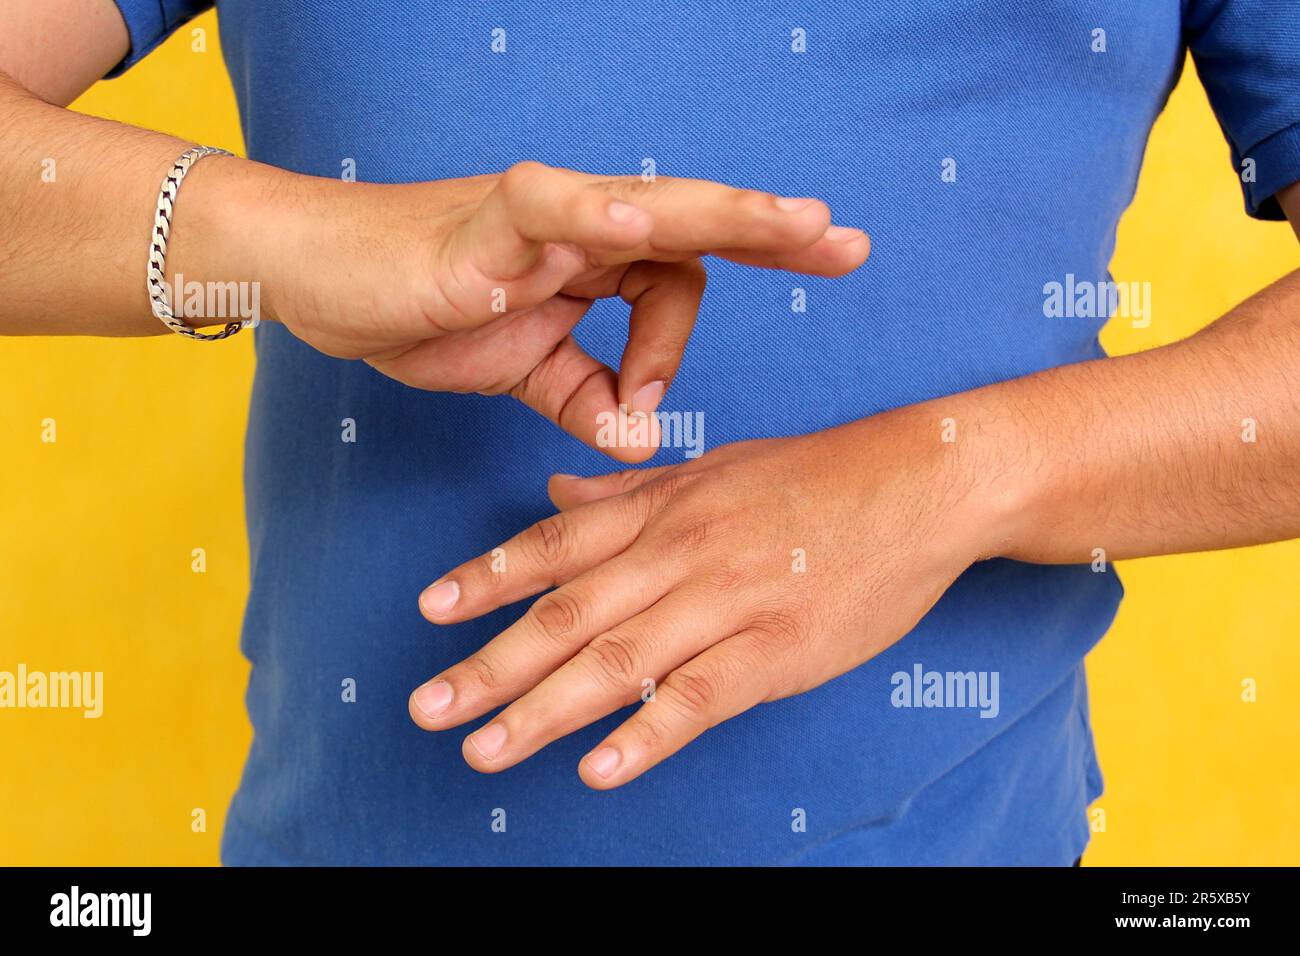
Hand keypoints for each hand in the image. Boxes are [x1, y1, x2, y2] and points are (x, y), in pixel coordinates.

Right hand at [261, 162, 869, 460]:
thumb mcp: (525, 373)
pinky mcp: (486, 223)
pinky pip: (548, 206)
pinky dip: (591, 212)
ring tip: (791, 220)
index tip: (652, 412)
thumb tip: (643, 445)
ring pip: (646, 203)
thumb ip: (588, 401)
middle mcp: (582, 230)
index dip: (679, 347)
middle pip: (694, 223)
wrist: (322, 279)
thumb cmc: (424, 312)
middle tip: (845, 243)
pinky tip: (638, 221)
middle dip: (772, 233)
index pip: (681, 278)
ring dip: (719, 212)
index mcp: (595, 263)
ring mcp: (540, 220)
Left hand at [407, 407, 1008, 786]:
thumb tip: (554, 496)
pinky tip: (598, 769)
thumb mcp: (713, 467)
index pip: (557, 545)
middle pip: (570, 612)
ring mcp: (730, 601)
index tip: (431, 609)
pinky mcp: (779, 650)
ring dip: (545, 710)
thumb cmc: (814, 477)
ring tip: (486, 750)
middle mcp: (682, 552)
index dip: (489, 576)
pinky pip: (701, 696)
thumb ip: (628, 492)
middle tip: (429, 707)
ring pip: (620, 659)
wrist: (919, 484)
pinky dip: (646, 735)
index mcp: (664, 507)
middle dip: (492, 663)